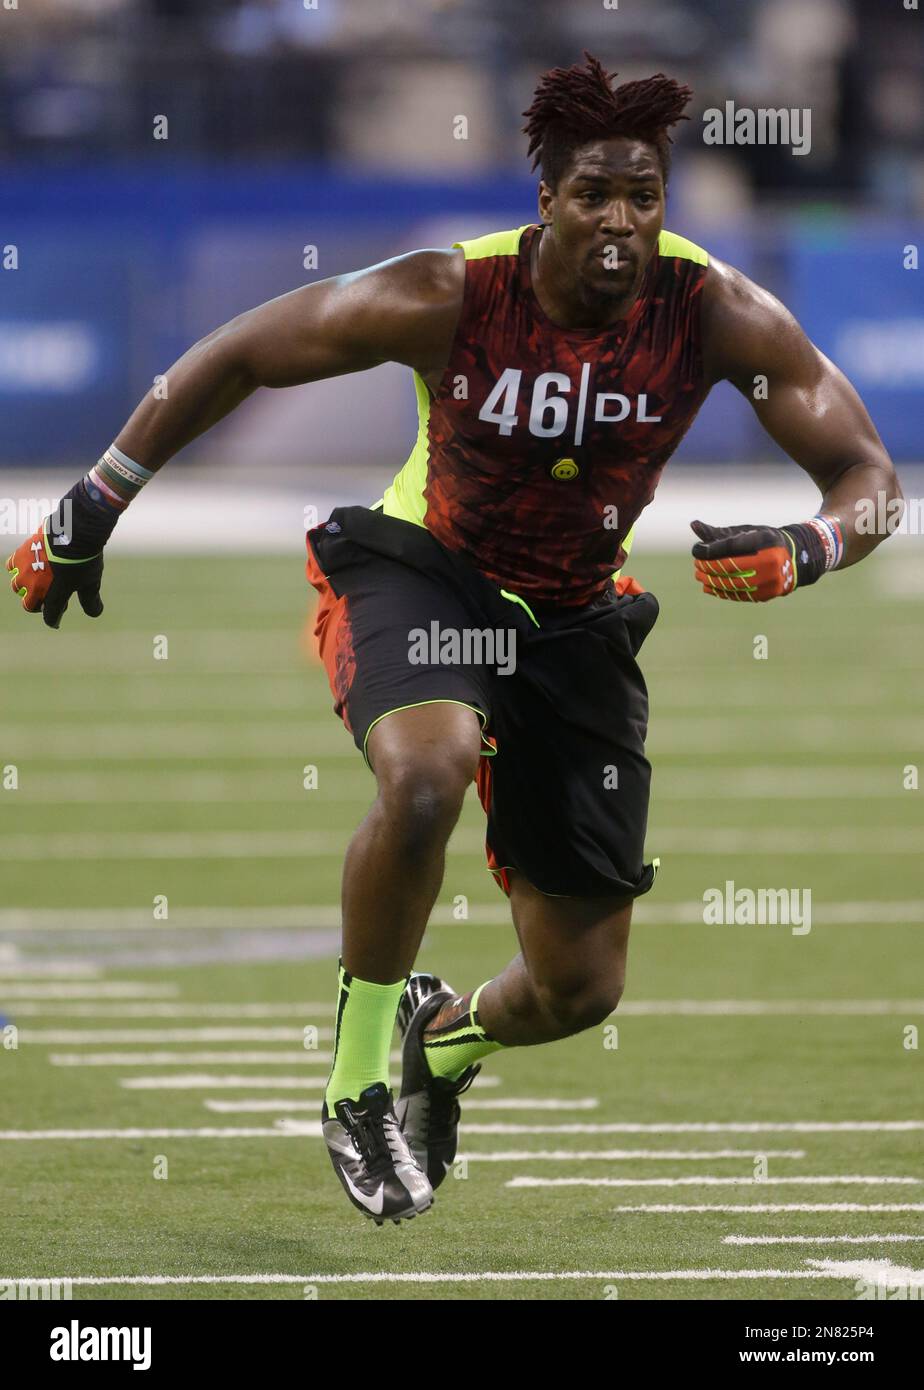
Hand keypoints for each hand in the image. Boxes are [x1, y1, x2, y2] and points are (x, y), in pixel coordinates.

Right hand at [7, 522, 104, 628]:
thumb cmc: (84, 558)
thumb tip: (95, 614)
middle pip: (28, 603)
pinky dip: (18, 567)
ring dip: (24, 586)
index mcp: (53, 596)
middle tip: (49, 595)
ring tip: (36, 579)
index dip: (54, 619)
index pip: (50, 616)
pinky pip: (11, 564)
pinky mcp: (20, 553)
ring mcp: (24, 570)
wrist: (73, 531)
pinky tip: (27, 564)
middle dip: (37, 603)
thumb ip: (90, 600)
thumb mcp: (91, 582)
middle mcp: (34, 586)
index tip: (56, 619)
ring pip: (16, 585)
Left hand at [690, 519, 823, 601]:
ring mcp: (771, 579)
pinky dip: (722, 592)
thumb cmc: (764, 542)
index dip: (710, 551)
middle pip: (731, 567)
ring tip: (700, 576)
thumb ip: (719, 533)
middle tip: (696, 566)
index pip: (731, 547)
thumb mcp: (745, 532)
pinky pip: (740, 594)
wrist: (796, 558)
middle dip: (709, 568)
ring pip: (734, 583)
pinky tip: (710, 587)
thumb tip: (693, 525)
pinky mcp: (768, 593)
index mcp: (765, 541)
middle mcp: (770, 561)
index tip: (696, 551)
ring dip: (713, 581)